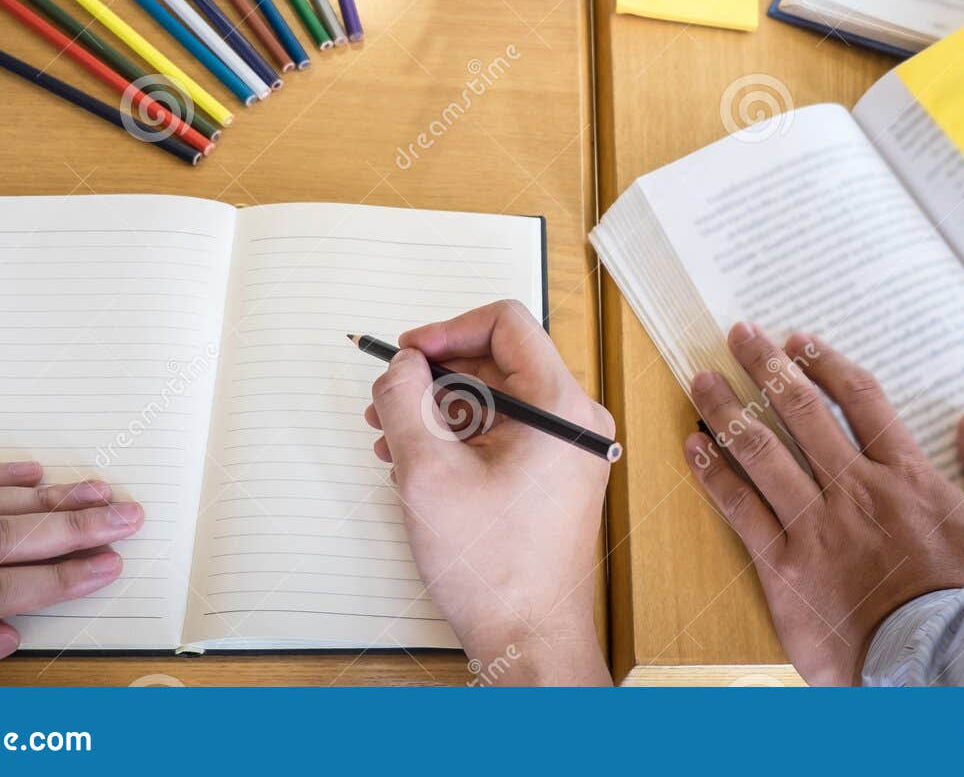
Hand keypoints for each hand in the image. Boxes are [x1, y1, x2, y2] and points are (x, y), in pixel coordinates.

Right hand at [364, 300, 611, 684]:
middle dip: (435, 378)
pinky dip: (460, 440)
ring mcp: (568, 451)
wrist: (530, 640)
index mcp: (561, 407)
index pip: (506, 323)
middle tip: (387, 401)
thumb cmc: (496, 571)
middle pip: (497, 362)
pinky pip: (504, 436)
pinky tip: (416, 465)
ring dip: (440, 412)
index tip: (408, 354)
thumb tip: (402, 366)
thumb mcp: (428, 472)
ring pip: (496, 402)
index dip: (447, 330)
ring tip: (392, 440)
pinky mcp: (554, 478)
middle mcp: (575, 422)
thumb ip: (405, 402)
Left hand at [683, 324, 963, 684]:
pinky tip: (692, 446)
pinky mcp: (785, 567)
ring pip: (761, 451)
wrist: (940, 666)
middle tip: (740, 334)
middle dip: (765, 366)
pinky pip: (741, 510)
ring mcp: (815, 527)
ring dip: (727, 409)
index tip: (799, 339)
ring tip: (701, 379)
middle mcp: (853, 490)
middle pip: (800, 411)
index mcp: (906, 478)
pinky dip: (713, 475)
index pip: (860, 400)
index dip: (826, 363)